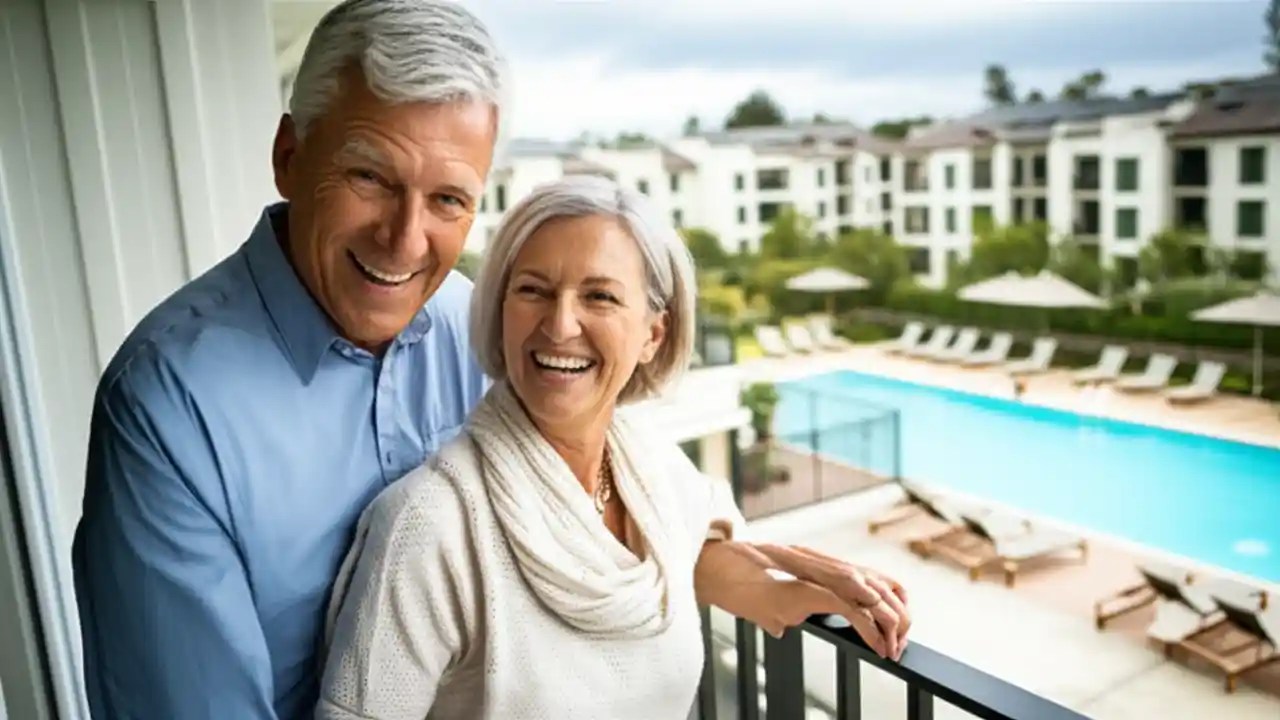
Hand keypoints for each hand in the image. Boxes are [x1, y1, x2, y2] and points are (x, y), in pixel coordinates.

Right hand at [694, 541, 910, 660]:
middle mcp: (816, 564)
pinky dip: (865, 626)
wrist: (707, 570)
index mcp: (812, 566)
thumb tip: (782, 628)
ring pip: (865, 594)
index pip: (864, 576)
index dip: (887, 599)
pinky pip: (844, 606)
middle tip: (900, 644)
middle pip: (874, 583)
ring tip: (893, 648)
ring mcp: (808, 574)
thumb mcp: (760, 602)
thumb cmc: (729, 580)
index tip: (896, 628)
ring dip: (885, 624)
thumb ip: (777, 611)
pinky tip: (876, 643)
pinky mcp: (800, 589)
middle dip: (895, 615)